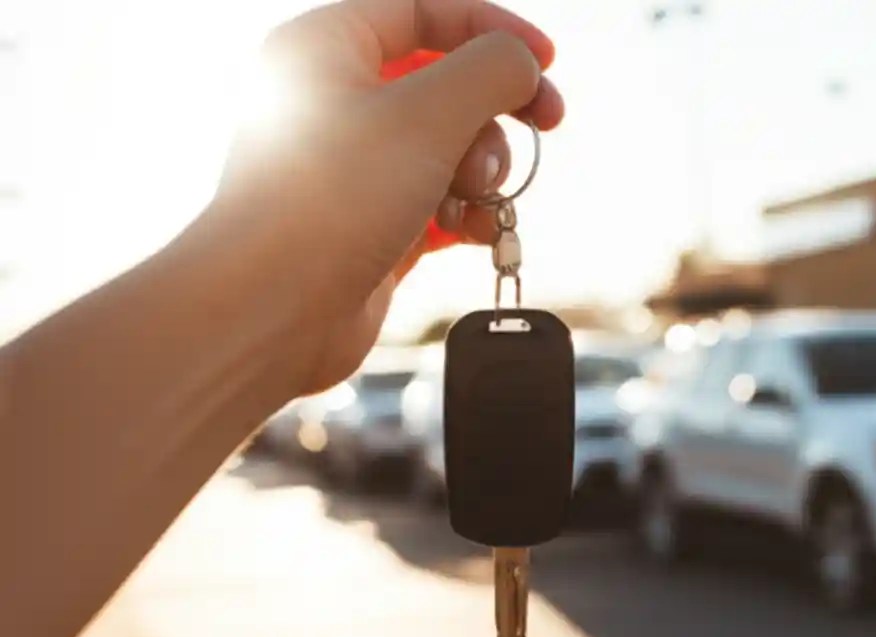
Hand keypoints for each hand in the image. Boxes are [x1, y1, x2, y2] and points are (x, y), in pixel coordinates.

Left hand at [215, 0, 563, 394]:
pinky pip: (436, 199)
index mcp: (325, 47)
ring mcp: (349, 165)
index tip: (546, 61)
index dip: (491, 28)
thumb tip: (521, 64)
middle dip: (495, 109)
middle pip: (443, 80)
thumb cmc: (330, 201)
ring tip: (478, 196)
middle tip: (546, 125)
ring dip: (483, 167)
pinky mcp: (367, 222)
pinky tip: (477, 231)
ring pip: (446, 144)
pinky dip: (466, 211)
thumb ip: (490, 69)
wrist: (271, 310)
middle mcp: (331, 99)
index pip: (423, 10)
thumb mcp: (428, 113)